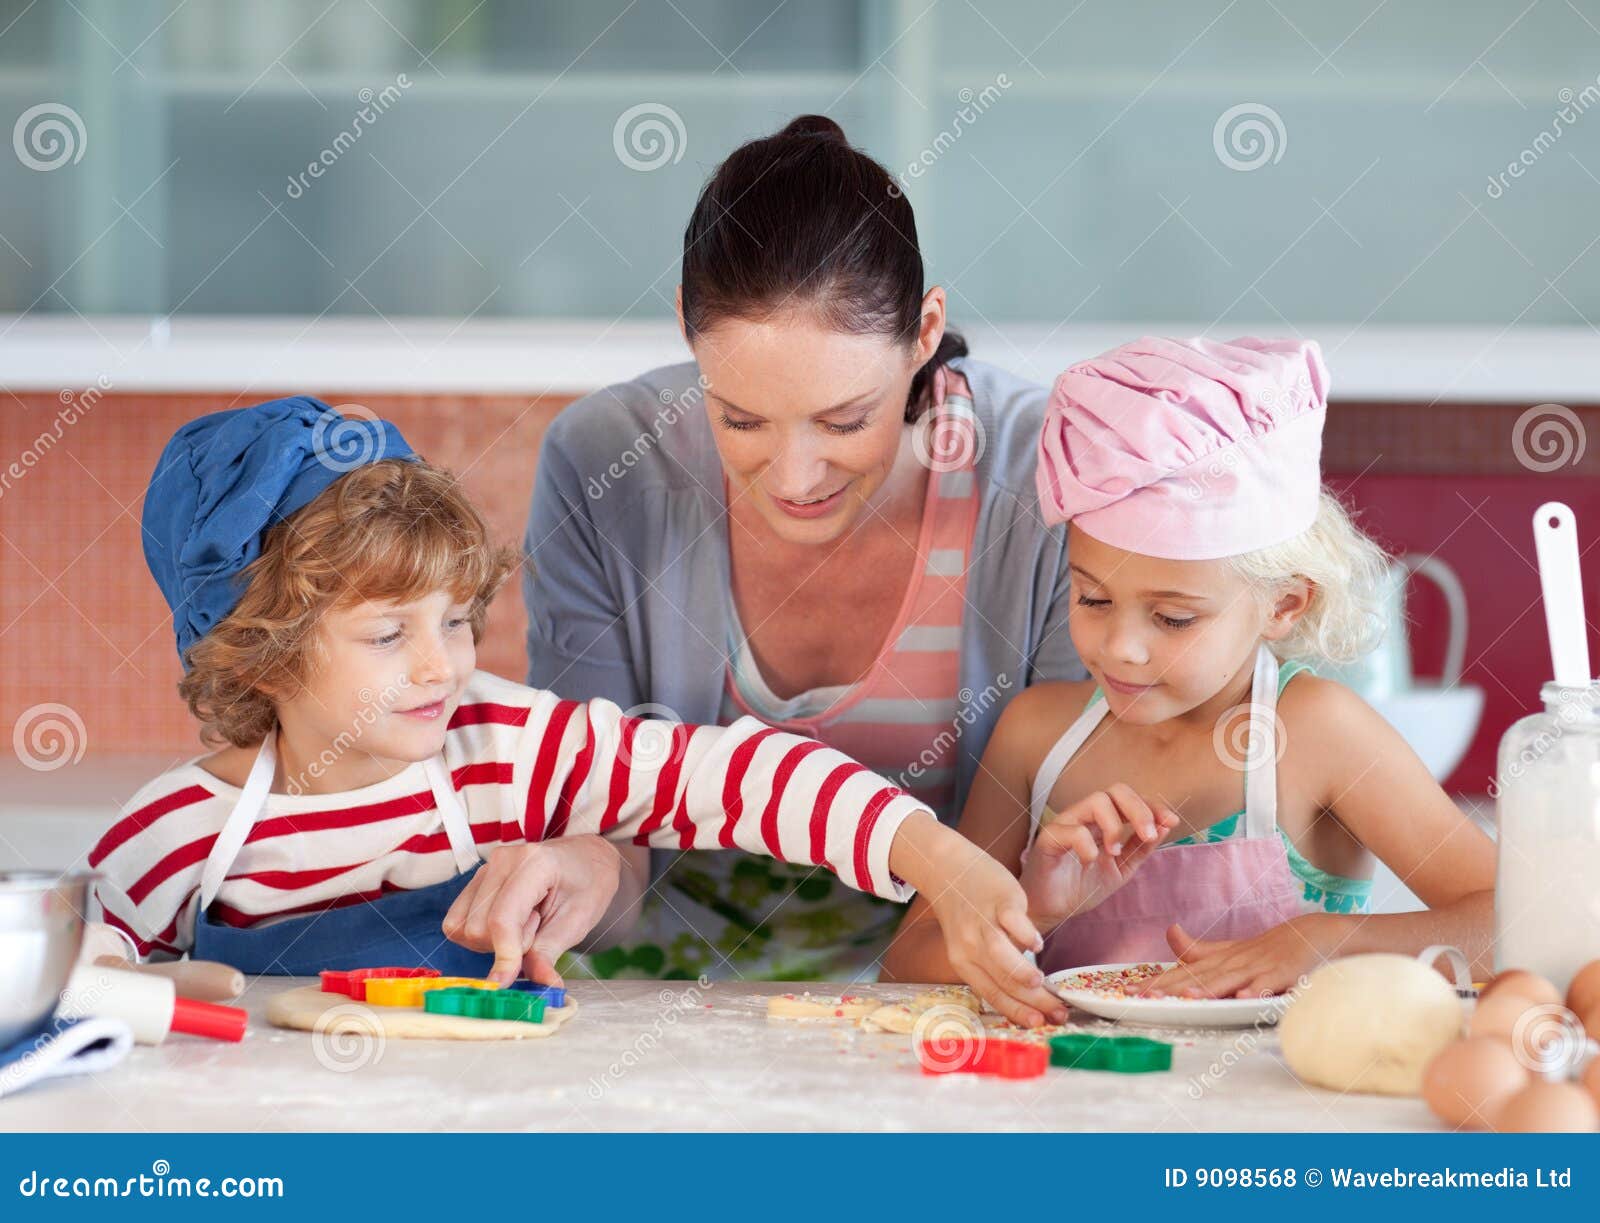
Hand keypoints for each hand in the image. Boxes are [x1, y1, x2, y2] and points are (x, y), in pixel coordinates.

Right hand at [442, 836, 622, 985]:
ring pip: (462, 927)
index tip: (504, 984)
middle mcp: (501, 860)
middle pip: (478, 928)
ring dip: (491, 941)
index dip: (503, 956)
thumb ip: (549, 952)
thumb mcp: (579, 921)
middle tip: (538, 928)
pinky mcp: (475, 880)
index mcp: (534, 863)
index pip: (502, 918)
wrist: (586, 859)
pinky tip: (508, 924)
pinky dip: (479, 935)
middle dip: (506, 945)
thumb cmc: (587, 884)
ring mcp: (485, 868)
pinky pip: (457, 922)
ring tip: (525, 923)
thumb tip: (540, 985)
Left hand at [890, 815, 1066, 1027]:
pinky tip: (1038, 944)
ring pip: (1000, 956)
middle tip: (1059, 1012)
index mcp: (964, 962)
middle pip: (1003, 981)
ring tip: (1042, 984)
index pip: (992, 995)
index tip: (1040, 1025)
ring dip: (1022, 973)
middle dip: (1034, 1002)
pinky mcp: (997, 899)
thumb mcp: (970, 943)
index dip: (1017, 1012)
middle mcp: (969, 946)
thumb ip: (994, 965)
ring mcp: (982, 922)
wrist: (947, 868)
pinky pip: (1011, 921)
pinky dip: (1024, 935)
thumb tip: (1030, 990)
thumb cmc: (966, 909)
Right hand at [1021, 784, 1180, 930]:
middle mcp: (1085, 817)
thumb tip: (1166, 825)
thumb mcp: (1121, 869)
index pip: (1130, 799)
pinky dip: (1089, 845)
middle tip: (1149, 835)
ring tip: (1115, 852)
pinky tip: (1091, 861)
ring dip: (1115, 826)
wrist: (1050, 910)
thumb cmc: (1080, 887)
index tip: (1172, 822)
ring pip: (1096, 801)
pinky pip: (1072, 829)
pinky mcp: (1048, 839)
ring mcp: (1066, 824)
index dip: (1153, 806)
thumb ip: (1141, 848)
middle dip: (1140, 810)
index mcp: (1103, 821)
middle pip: (1116, 791)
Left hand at [1133, 915, 1347, 998]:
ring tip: (1187, 997)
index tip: (1126, 992)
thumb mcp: (1229, 950)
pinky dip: (1257, 990)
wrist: (1312, 935)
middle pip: (1198, 976)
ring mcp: (1258, 967)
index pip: (1181, 972)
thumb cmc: (1266, 949)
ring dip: (1208, 988)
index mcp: (1219, 960)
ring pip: (1229, 979)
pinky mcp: (1283, 974)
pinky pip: (1269, 984)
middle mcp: (1233, 962)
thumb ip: (1198, 949)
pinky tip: (1244, 998)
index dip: (1155, 982)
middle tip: (1144, 996)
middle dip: (1171, 987)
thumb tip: (1169, 932)